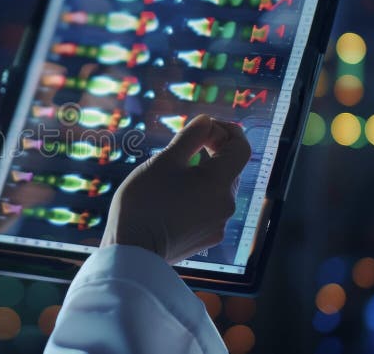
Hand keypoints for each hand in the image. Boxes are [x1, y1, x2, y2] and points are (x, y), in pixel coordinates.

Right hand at [101, 115, 250, 263]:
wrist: (133, 253)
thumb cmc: (144, 203)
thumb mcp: (163, 161)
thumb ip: (189, 137)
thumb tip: (206, 121)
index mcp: (219, 182)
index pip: (241, 147)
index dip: (226, 131)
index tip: (203, 128)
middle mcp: (227, 205)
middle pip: (230, 168)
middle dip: (212, 151)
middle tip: (183, 147)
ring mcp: (218, 224)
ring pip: (218, 189)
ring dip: (202, 175)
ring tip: (171, 176)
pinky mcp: (207, 238)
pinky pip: (209, 208)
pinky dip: (197, 196)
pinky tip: (171, 199)